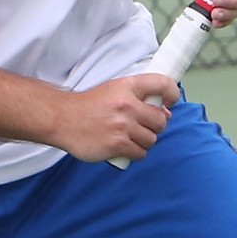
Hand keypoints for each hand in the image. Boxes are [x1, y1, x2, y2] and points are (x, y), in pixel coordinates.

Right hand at [49, 74, 178, 162]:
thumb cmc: (89, 105)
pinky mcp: (117, 145)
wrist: (63, 119)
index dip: (172, 94)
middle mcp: (127, 105)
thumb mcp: (114, 89)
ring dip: (144, 140)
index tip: (170, 102)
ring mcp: (123, 126)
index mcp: (128, 86)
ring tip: (130, 136)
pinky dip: (135, 152)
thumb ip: (138, 97)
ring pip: (152, 139)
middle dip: (155, 125)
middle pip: (160, 120)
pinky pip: (140, 153)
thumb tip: (165, 113)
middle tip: (141, 125)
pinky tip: (125, 147)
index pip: (162, 84)